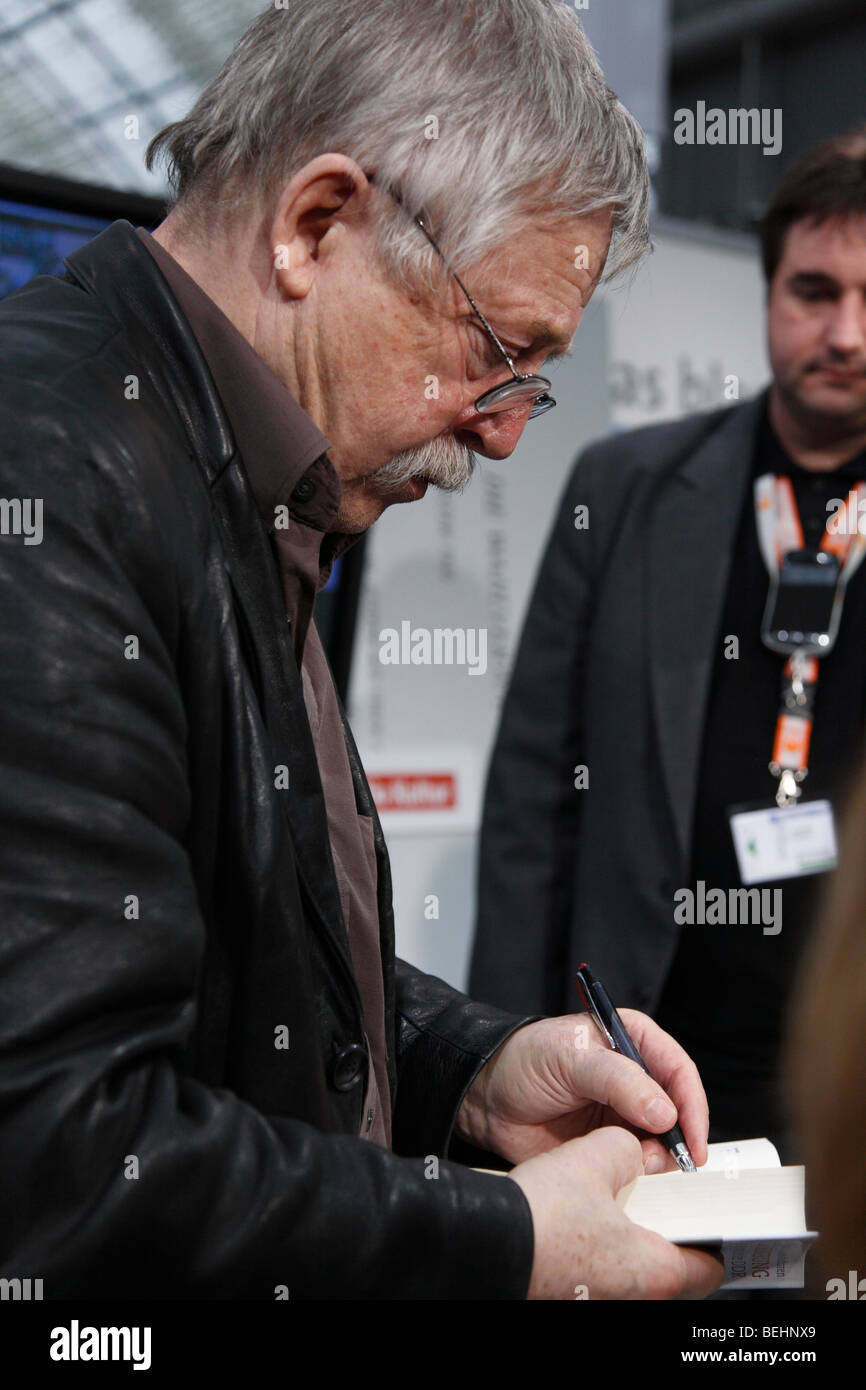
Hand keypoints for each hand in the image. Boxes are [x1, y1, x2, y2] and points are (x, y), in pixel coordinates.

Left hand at [457, 1012, 708, 1173]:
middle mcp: (635, 1075)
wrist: (486, 1098)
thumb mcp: (570, 1060)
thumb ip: (619, 1082)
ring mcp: (624, 1110)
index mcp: (632, 1039)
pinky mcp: (611, 1140)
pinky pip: (640, 1159)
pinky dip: (640, 1169)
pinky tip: (626, 1168)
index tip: (691, 1138)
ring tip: (638, 1161)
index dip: (691, 1104)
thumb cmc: (524, 1061)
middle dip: (679, 1136)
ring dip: (659, 1156)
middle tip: (671, 1160)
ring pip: (663, 1139)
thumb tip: (665, 1112)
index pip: (677, 1070)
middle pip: (678, 1109)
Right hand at [507, 1127, 724, 1299]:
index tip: (711, 1212)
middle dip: (668, 1227)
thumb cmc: (543, 1212)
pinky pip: (597, 1263)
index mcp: (652, 1269)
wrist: (482, 1240)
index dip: (713, 1236)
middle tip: (663, 1192)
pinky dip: (599, 1236)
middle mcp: (628, 1294)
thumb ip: (627, 1149)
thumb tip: (633, 1151)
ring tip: (618, 1189)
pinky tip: (582, 1205)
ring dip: (629, 1229)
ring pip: (629, 1263)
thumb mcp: (596, 1157)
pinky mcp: (565, 1287)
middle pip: (668, 1265)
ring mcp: (593, 1296)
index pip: (708, 1269)